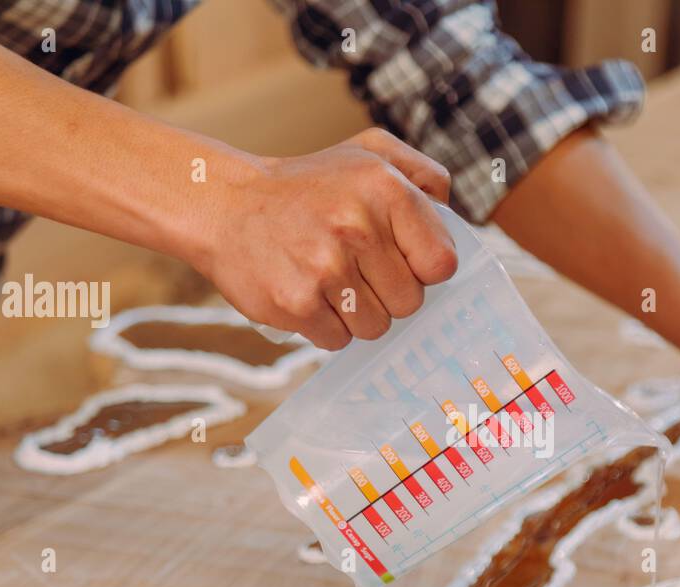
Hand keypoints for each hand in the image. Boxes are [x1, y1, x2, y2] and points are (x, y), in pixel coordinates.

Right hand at [191, 128, 457, 349]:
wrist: (225, 205)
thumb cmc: (308, 186)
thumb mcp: (369, 152)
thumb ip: (424, 176)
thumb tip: (454, 217)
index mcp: (384, 188)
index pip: (442, 264)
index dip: (424, 269)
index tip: (402, 260)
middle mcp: (356, 226)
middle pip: (410, 302)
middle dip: (389, 293)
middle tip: (358, 269)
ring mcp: (324, 268)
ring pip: (375, 326)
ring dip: (358, 314)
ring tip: (331, 281)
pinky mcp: (295, 303)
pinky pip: (338, 340)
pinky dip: (326, 326)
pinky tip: (308, 294)